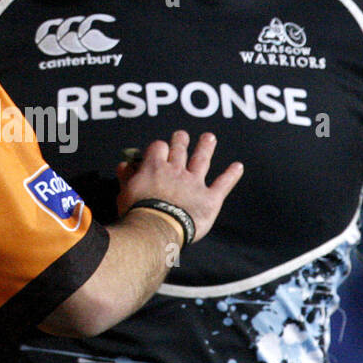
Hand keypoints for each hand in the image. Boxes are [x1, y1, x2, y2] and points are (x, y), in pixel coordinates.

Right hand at [116, 131, 242, 243]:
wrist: (157, 227)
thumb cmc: (137, 213)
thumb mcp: (125, 193)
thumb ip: (126, 177)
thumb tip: (124, 165)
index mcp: (155, 168)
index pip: (158, 148)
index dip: (158, 148)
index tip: (157, 151)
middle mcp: (176, 171)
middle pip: (180, 149)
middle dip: (180, 141)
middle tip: (182, 135)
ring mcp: (194, 183)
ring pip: (201, 160)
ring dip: (205, 147)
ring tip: (209, 137)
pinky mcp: (209, 198)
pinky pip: (223, 184)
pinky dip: (231, 175)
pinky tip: (238, 167)